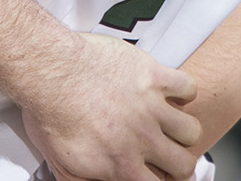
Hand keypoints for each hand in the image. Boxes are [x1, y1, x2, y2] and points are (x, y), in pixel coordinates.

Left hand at [21, 33, 199, 180]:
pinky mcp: (153, 76)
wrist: (50, 70)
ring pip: (191, 130)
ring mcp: (150, 107)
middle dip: (179, 163)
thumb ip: (82, 180)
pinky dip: (184, 89)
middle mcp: (142, 138)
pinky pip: (188, 87)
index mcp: (121, 163)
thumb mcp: (60, 162)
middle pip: (184, 164)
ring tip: (171, 124)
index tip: (158, 175)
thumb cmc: (49, 111)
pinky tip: (171, 91)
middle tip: (171, 155)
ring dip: (182, 129)